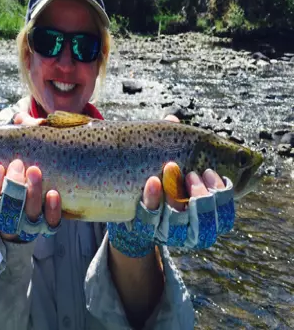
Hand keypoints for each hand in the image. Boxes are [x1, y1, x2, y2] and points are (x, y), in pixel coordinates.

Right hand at [0, 112, 61, 241]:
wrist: (54, 185)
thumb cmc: (28, 162)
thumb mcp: (20, 148)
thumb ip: (20, 133)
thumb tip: (20, 118)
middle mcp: (8, 215)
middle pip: (5, 212)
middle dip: (11, 187)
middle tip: (19, 164)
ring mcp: (28, 223)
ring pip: (27, 219)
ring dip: (30, 195)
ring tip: (36, 171)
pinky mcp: (48, 224)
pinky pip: (50, 224)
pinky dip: (51, 211)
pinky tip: (54, 194)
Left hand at [108, 115, 231, 256]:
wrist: (126, 197)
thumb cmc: (154, 173)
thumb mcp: (167, 158)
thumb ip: (174, 142)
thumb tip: (172, 119)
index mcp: (205, 210)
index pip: (225, 214)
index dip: (222, 194)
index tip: (208, 171)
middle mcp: (191, 227)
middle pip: (209, 226)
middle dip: (203, 198)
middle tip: (191, 173)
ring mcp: (169, 231)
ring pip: (182, 227)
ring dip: (178, 197)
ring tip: (170, 168)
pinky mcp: (147, 230)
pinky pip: (152, 221)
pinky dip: (153, 199)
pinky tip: (152, 181)